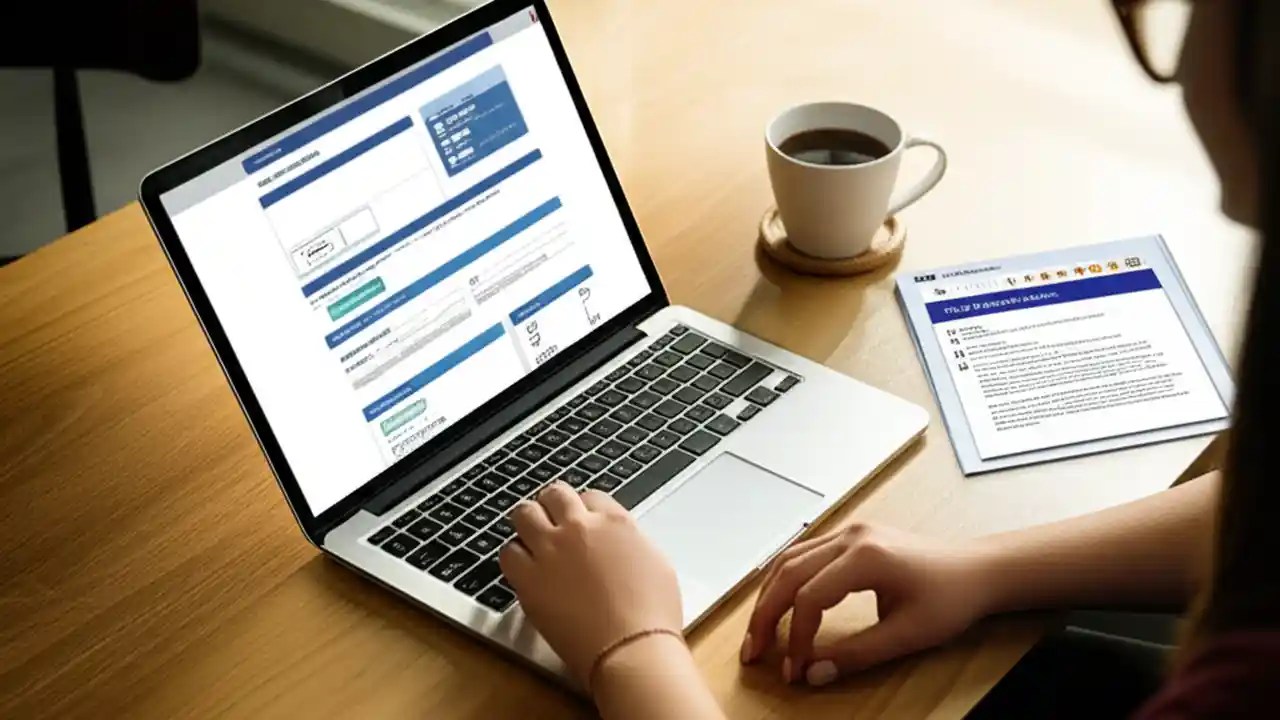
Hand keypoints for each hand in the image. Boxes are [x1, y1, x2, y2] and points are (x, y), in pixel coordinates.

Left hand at [499, 482, 683, 685]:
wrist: (630, 649)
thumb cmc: (651, 616)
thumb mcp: (656, 562)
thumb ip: (629, 541)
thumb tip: (617, 541)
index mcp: (614, 522)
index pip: (590, 496)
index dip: (584, 509)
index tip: (581, 521)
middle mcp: (579, 528)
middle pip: (554, 494)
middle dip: (552, 505)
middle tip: (552, 520)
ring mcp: (551, 550)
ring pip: (524, 514)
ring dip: (528, 524)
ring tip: (532, 538)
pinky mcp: (528, 578)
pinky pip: (508, 552)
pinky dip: (515, 555)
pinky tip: (524, 567)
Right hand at [741, 523, 992, 686]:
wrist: (978, 569)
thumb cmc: (951, 596)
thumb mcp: (908, 634)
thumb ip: (857, 654)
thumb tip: (814, 673)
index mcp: (866, 556)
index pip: (811, 597)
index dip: (797, 638)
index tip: (794, 668)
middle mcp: (852, 537)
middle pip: (788, 573)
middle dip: (766, 615)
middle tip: (753, 650)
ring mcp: (849, 532)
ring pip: (790, 559)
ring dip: (769, 596)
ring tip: (759, 631)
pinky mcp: (851, 537)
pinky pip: (804, 553)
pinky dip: (784, 580)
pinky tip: (778, 602)